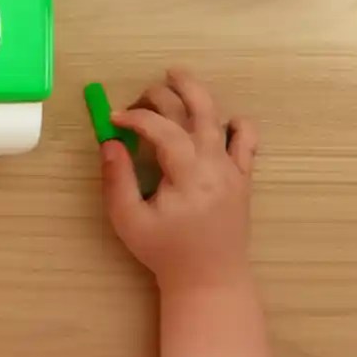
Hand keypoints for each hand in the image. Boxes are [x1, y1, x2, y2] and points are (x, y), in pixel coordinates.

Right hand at [100, 69, 258, 292]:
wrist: (210, 278)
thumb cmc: (165, 252)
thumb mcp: (129, 220)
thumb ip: (117, 180)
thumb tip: (110, 143)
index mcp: (188, 176)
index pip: (162, 128)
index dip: (135, 117)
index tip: (114, 119)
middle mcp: (216, 165)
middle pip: (194, 111)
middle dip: (162, 95)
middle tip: (138, 96)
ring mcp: (234, 169)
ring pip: (219, 117)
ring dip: (196, 93)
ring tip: (176, 78)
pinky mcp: (243, 177)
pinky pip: (247, 139)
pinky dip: (234, 122)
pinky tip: (216, 120)